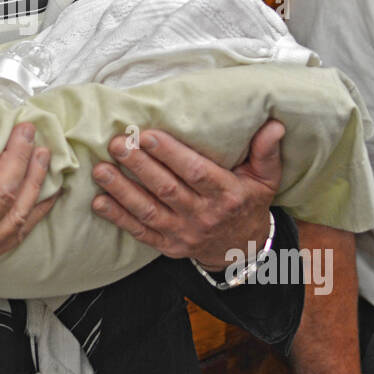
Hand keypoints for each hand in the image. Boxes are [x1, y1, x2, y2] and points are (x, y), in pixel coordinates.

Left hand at [90, 119, 284, 269]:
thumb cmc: (249, 203)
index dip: (171, 155)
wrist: (243, 249)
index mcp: (227, 195)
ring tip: (101, 169)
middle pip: (167, 189)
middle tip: (118, 143)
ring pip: (148, 210)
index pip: (196, 173)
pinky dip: (118, 218)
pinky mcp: (168, 246)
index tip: (149, 135)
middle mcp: (204, 216)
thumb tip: (274, 124)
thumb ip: (265, 151)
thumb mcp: (265, 178)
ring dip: (121, 190)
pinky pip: (140, 232)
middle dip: (140, 166)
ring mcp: (183, 233)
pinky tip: (99, 201)